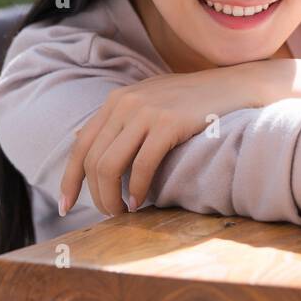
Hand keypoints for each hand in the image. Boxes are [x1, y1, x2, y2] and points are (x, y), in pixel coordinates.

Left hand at [58, 65, 258, 216]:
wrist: (234, 86)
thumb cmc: (194, 101)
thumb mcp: (150, 100)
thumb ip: (120, 120)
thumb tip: (83, 144)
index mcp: (116, 101)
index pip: (81, 146)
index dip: (70, 179)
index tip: (66, 206)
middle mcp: (125, 103)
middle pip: (93, 160)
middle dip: (96, 194)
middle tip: (109, 213)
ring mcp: (146, 112)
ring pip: (110, 165)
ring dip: (111, 197)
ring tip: (121, 212)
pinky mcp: (168, 123)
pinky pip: (141, 166)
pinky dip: (137, 190)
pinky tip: (140, 202)